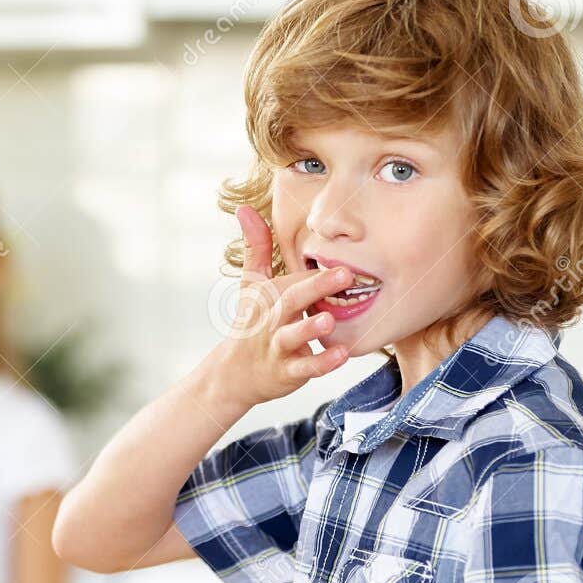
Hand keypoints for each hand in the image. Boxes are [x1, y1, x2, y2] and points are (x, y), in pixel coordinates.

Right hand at [201, 206, 353, 410]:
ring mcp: (278, 347)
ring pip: (292, 336)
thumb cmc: (252, 324)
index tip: (348, 255)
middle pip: (291, 300)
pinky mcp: (286, 372)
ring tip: (330, 320)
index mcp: (270, 297)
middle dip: (316, 287)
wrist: (233, 374)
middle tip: (345, 273)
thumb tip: (243, 207)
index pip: (296, 280)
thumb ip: (255, 247)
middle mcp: (273, 320)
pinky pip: (304, 368)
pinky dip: (321, 363)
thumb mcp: (251, 284)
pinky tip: (342, 355)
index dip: (319, 271)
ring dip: (310, 329)